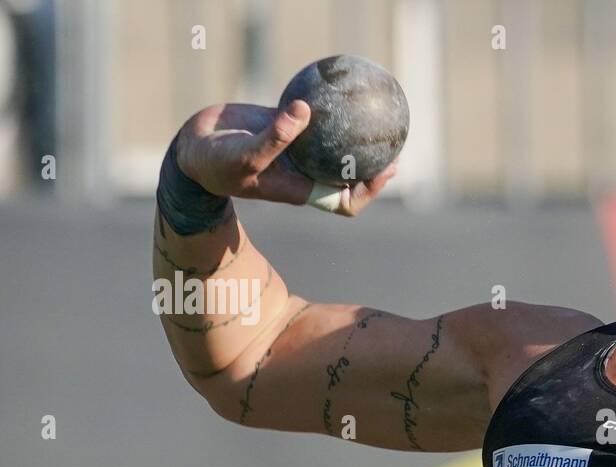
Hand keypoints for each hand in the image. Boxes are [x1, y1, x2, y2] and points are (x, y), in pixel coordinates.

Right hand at [175, 101, 397, 214]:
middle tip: (395, 145)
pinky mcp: (285, 128)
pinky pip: (312, 119)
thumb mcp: (246, 155)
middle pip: (348, 175)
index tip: (385, 170)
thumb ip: (275, 137)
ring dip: (355, 138)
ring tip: (378, 121)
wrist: (193, 148)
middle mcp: (304, 173)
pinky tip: (339, 91)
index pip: (345, 200)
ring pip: (333, 146)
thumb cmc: (217, 163)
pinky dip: (327, 110)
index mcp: (302, 189)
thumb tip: (305, 110)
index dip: (368, 190)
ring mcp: (296, 151)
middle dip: (373, 165)